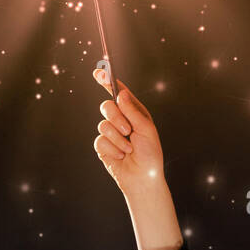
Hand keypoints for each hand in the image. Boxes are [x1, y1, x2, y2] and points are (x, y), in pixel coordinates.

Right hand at [92, 73, 165, 195]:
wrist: (142, 178)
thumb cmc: (150, 154)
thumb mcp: (146, 130)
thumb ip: (132, 112)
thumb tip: (121, 94)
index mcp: (134, 112)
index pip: (119, 94)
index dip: (108, 81)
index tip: (99, 72)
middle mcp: (121, 120)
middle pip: (107, 106)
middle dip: (117, 118)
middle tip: (128, 131)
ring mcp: (110, 133)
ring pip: (103, 125)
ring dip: (118, 139)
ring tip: (129, 149)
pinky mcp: (103, 146)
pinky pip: (100, 140)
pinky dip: (113, 149)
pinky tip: (121, 156)